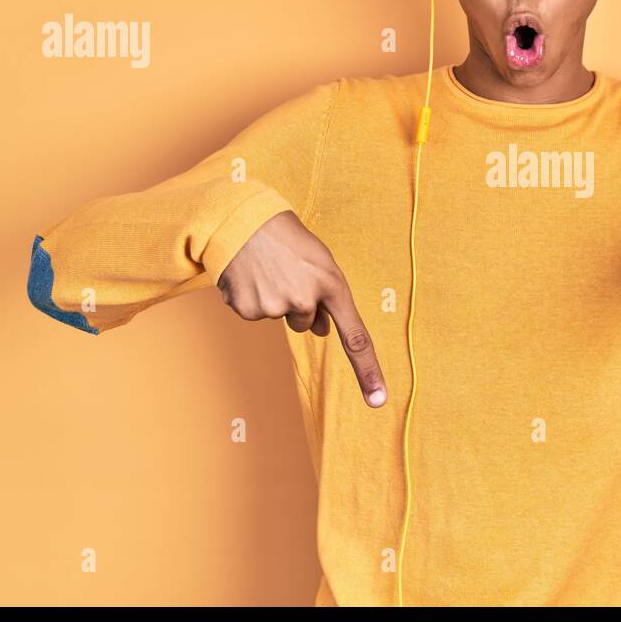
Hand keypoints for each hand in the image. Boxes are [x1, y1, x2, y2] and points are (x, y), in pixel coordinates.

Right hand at [216, 210, 387, 406]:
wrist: (242, 220)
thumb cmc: (287, 239)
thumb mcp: (319, 262)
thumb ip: (328, 296)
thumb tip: (322, 331)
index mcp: (332, 284)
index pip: (356, 337)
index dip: (368, 371)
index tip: (378, 400)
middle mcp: (306, 300)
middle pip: (307, 324)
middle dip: (300, 304)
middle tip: (287, 271)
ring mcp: (276, 307)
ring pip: (282, 318)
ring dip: (275, 298)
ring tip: (268, 269)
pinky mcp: (249, 310)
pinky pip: (256, 315)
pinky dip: (253, 298)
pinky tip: (250, 275)